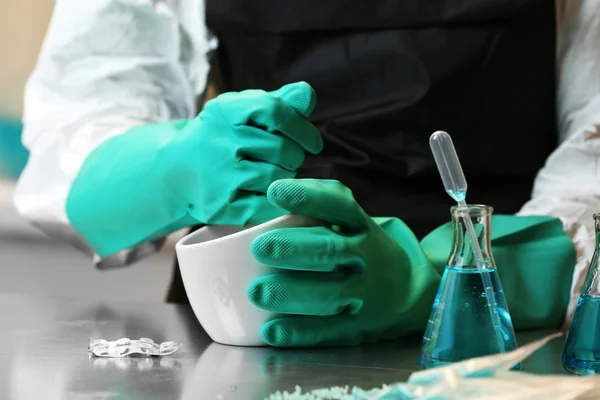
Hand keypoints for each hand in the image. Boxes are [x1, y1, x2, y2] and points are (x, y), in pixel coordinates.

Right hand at [66, 82, 321, 256]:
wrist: (174, 173)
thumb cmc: (220, 139)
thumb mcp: (241, 114)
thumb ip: (278, 103)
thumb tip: (307, 93)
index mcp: (224, 111)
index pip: (275, 111)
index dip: (302, 128)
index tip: (313, 144)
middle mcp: (218, 141)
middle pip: (282, 149)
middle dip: (292, 157)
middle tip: (285, 161)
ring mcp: (217, 175)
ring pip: (277, 177)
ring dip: (284, 178)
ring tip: (272, 175)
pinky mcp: (219, 206)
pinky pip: (267, 204)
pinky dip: (275, 200)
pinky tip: (268, 195)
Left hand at [247, 179, 440, 346]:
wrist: (410, 292)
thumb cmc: (361, 247)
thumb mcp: (353, 220)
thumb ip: (322, 201)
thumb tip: (277, 191)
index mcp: (360, 226)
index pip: (339, 206)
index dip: (308, 198)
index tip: (275, 192)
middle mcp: (364, 257)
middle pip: (331, 251)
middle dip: (294, 249)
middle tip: (259, 248)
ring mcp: (363, 294)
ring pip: (329, 294)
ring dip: (291, 293)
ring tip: (257, 291)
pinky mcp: (357, 328)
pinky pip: (328, 331)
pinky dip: (299, 332)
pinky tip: (271, 330)